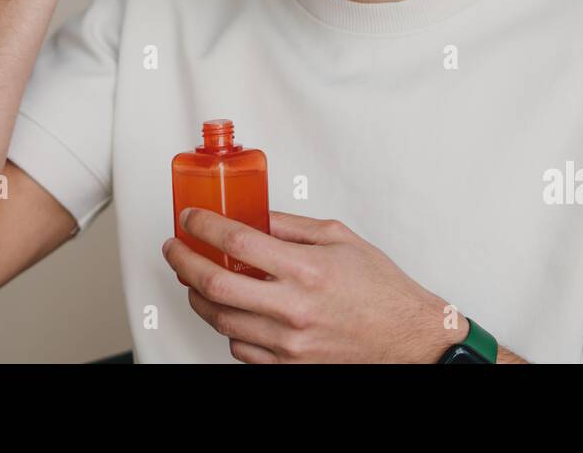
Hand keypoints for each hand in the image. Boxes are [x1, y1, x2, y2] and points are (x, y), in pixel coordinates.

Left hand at [162, 209, 463, 362]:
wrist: (408, 340)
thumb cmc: (381, 291)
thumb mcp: (340, 239)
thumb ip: (292, 226)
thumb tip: (253, 215)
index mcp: (306, 269)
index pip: (237, 241)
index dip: (203, 226)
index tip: (190, 218)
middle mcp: (293, 308)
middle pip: (214, 285)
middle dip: (183, 262)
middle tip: (175, 249)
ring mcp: (288, 343)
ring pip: (220, 320)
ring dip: (197, 296)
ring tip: (195, 279)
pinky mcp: (288, 367)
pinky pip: (239, 349)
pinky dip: (228, 328)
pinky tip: (231, 312)